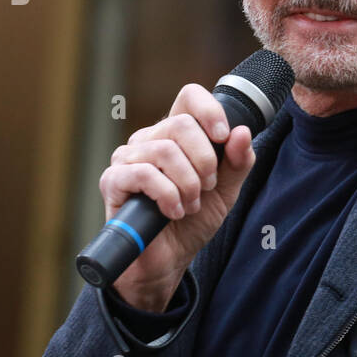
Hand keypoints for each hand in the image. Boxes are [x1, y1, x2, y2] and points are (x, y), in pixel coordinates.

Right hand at [99, 84, 256, 309]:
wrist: (169, 260)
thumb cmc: (193, 220)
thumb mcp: (226, 191)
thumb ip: (238, 162)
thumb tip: (243, 132)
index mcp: (176, 134)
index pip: (189, 97)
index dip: (210, 111)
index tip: (224, 138)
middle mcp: (149, 139)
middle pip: (181, 125)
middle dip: (204, 162)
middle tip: (207, 189)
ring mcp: (127, 158)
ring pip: (164, 150)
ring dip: (187, 184)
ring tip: (190, 205)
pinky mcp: (113, 181)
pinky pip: (144, 173)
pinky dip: (168, 195)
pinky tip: (174, 212)